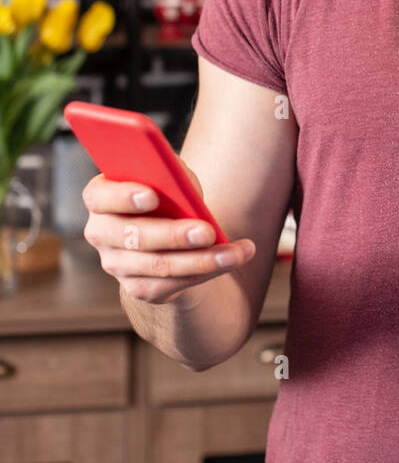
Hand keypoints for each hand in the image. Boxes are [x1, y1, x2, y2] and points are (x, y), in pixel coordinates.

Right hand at [82, 158, 254, 305]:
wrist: (168, 229)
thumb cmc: (167, 192)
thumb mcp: (168, 176)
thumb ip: (170, 174)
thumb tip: (182, 184)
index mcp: (100, 197)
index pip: (100, 196)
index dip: (123, 196)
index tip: (151, 195)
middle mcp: (100, 233)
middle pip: (133, 236)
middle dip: (173, 235)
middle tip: (207, 231)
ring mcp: (116, 264)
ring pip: (159, 266)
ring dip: (202, 260)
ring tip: (234, 253)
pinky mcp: (138, 287)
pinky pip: (172, 285)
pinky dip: (206, 272)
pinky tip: (231, 260)